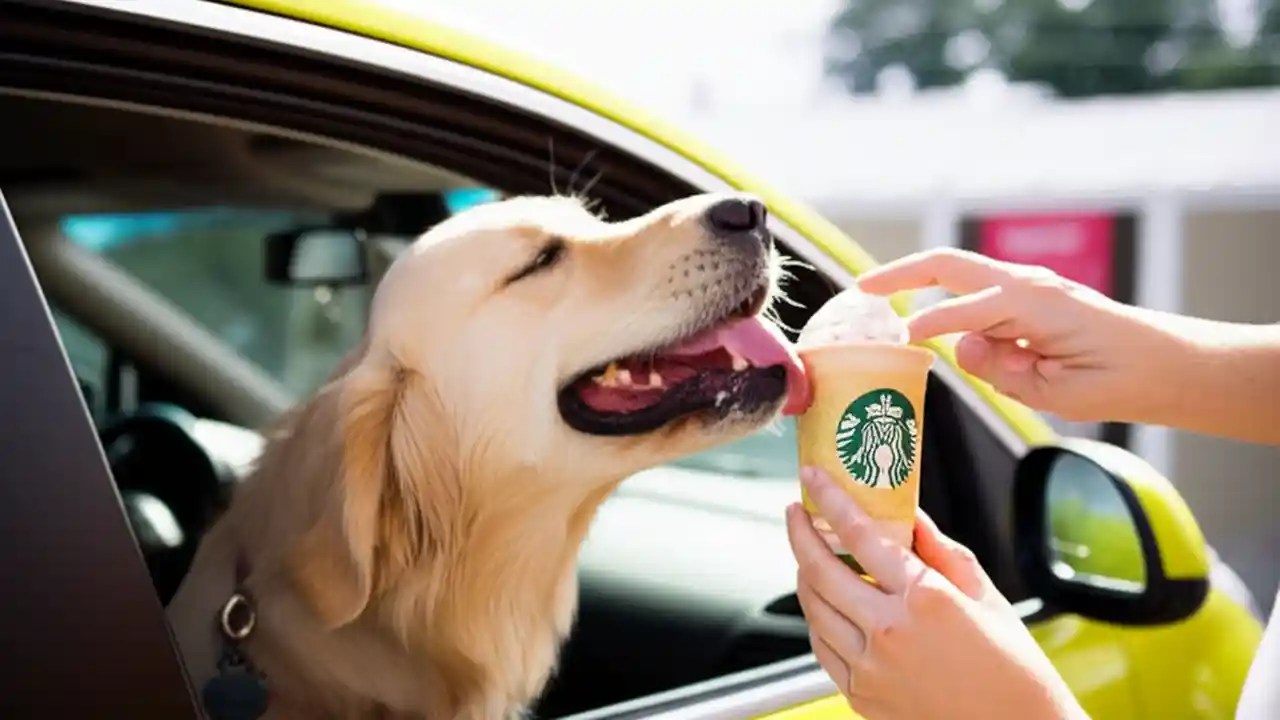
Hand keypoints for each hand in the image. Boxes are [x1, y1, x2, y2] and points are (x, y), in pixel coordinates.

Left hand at [786, 466, 1087, 719]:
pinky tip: (825, 603)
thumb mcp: (983, 593)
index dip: (829, 499)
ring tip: (809, 555)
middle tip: (795, 512)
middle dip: (800, 534)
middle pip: (820, 570)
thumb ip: (938, 548)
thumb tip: (907, 512)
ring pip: (814, 608)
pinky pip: (821, 647)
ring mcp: (871, 667)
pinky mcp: (860, 695)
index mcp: (925, 597)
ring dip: (804, 575)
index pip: (860, 535)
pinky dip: (817, 618)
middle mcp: (890, 631)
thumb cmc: (1011, 664)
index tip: (812, 478)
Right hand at [856, 248, 1184, 424]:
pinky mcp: (1029, 297)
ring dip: (925, 290)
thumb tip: (956, 345)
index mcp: (1031, 303)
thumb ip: (999, 368)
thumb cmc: (1118, 379)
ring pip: (960, 277)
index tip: (895, 345)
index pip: (959, 312)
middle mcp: (1025, 284)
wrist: (1168, 364)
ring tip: (888, 314)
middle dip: (900, 273)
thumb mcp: (1054, 390)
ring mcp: (1027, 285)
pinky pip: (978, 295)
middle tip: (860, 289)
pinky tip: (940, 332)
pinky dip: (952, 305)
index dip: (924, 328)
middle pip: (947, 265)